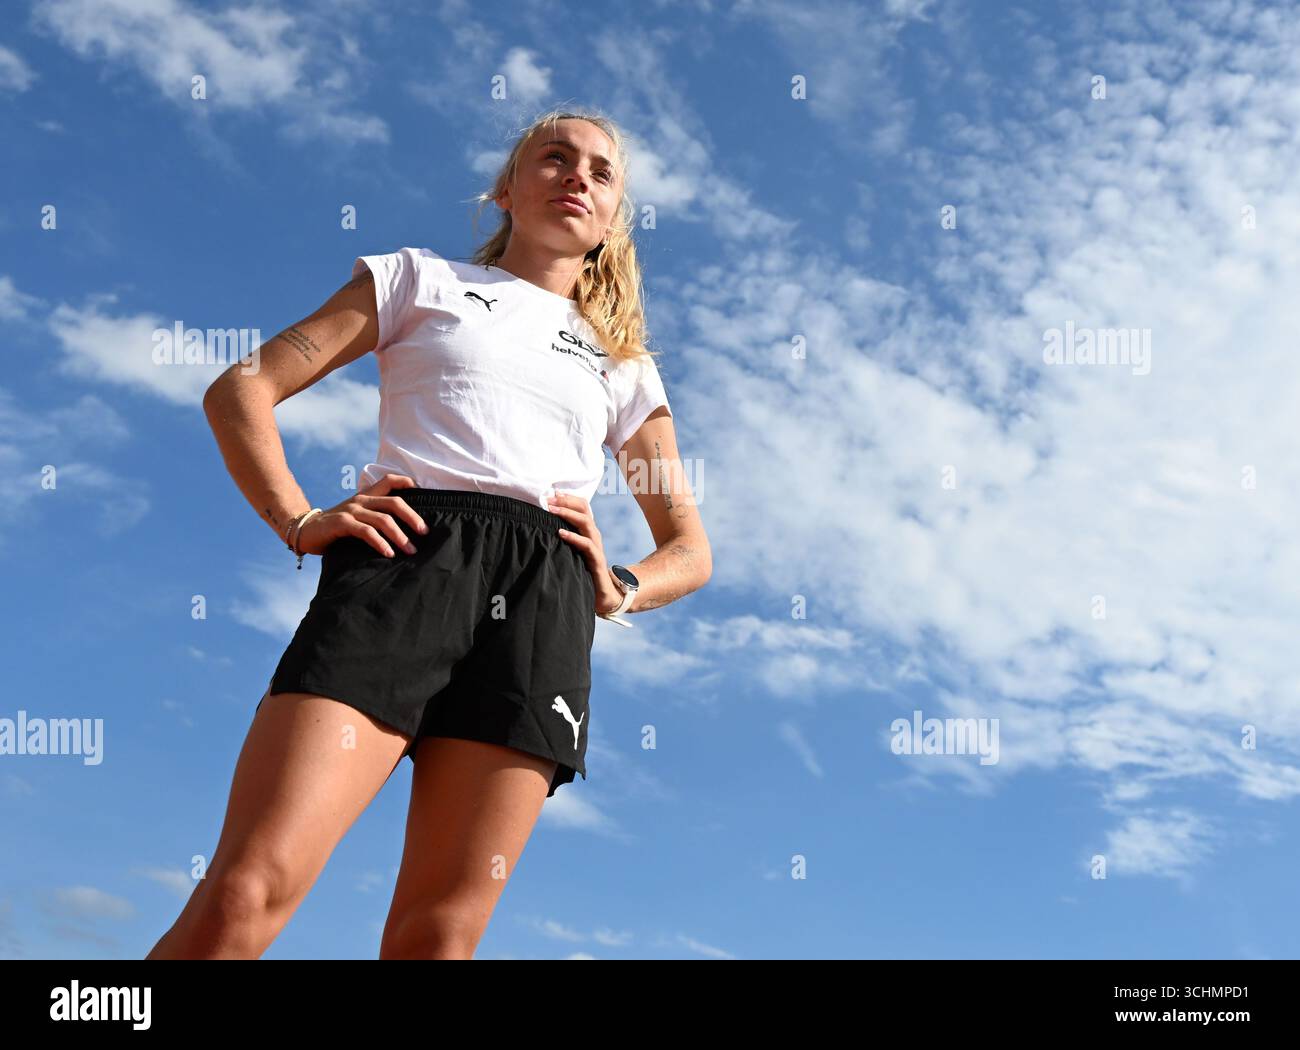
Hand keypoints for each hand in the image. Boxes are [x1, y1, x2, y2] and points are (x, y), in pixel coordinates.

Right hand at [295, 473, 429, 558]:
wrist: (305, 531)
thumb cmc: (336, 529)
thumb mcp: (358, 519)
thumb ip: (376, 519)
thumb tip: (407, 532)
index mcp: (366, 496)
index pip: (390, 480)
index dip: (407, 482)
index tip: (425, 494)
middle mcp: (361, 500)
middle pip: (394, 502)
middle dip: (413, 517)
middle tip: (425, 532)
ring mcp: (351, 510)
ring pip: (383, 519)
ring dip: (400, 536)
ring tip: (410, 549)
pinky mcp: (342, 523)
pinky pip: (366, 532)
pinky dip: (380, 543)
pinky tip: (388, 553)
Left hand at [548, 491, 621, 615]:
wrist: (602, 595)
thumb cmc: (582, 572)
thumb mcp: (570, 552)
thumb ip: (561, 540)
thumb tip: (538, 528)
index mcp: (587, 531)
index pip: (582, 506)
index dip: (568, 497)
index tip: (551, 492)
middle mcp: (593, 535)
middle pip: (584, 509)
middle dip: (566, 501)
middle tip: (548, 498)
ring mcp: (596, 547)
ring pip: (586, 522)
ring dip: (568, 514)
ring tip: (551, 510)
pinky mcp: (597, 561)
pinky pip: (587, 545)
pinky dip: (574, 537)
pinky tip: (561, 533)